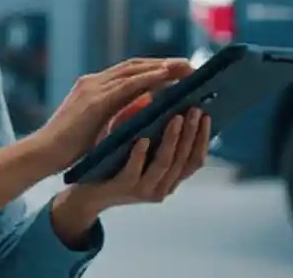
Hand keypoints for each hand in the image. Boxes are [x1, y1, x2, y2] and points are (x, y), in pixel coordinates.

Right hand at [31, 58, 190, 172]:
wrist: (43, 153)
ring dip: (161, 67)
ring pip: (133, 70)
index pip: (128, 72)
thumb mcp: (97, 125)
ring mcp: (93, 89)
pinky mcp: (95, 102)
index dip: (153, 68)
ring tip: (185, 68)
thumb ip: (117, 113)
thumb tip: (146, 106)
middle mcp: (92, 82)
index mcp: (92, 87)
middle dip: (162, 64)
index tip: (176, 69)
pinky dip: (148, 78)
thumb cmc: (70, 147)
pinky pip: (127, 85)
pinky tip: (166, 77)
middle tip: (189, 65)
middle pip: (134, 65)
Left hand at [64, 107, 211, 214]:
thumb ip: (159, 134)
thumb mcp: (142, 150)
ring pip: (163, 165)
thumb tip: (177, 102)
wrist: (85, 187)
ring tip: (174, 117)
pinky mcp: (119, 188)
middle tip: (194, 109)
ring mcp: (140, 190)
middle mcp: (160, 187)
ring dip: (171, 140)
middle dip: (191, 133)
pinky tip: (142, 138)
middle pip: (183, 160)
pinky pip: (133, 171)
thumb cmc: (117, 163)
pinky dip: (140, 154)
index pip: (195, 159)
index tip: (206, 113)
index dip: (203, 138)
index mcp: (169, 178)